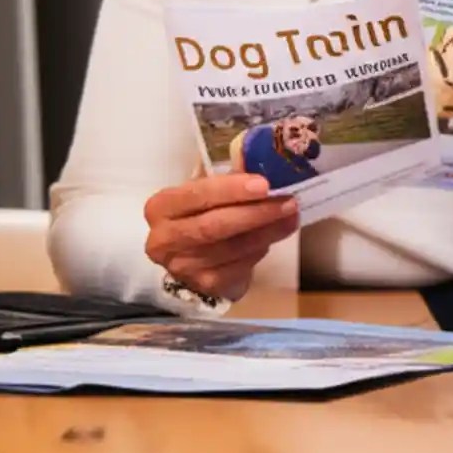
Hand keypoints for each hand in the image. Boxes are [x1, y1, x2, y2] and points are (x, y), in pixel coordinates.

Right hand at [144, 174, 299, 300]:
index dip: (231, 190)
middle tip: (288, 202)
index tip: (264, 185)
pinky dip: (261, 249)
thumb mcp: (208, 193)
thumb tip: (267, 168)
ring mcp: (183, 266)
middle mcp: (165, 239)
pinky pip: (240, 266)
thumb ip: (230, 182)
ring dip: (267, 232)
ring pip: (232, 248)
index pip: (197, 195)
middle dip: (256, 213)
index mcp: (161, 207)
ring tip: (291, 217)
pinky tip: (274, 236)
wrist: (195, 256)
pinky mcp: (205, 284)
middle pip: (214, 226)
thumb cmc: (203, 214)